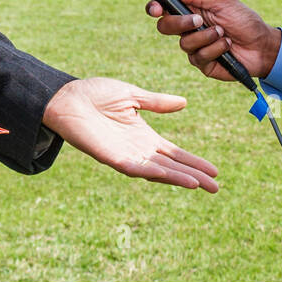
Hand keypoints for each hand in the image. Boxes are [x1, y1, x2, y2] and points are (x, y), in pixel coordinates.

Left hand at [43, 78, 218, 191]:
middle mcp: (137, 149)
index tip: (214, 171)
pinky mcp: (111, 157)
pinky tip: (172, 177)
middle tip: (216, 187)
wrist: (65, 96)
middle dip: (194, 176)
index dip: (193, 161)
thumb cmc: (94, 94)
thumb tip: (184, 103)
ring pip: (158, 171)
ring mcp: (125, 155)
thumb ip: (156, 102)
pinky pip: (137, 169)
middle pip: (171, 166)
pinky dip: (157, 174)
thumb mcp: (132, 95)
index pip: (174, 153)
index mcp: (143, 135)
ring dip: (179, 178)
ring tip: (201, 185)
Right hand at [145, 0, 280, 80]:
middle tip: (200, 20)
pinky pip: (198, 57)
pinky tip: (227, 46)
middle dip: (181, 23)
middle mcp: (190, 29)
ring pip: (184, 43)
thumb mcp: (222, 3)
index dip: (155, 8)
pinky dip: (215, 49)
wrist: (262, 45)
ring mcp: (195, 47)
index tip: (156, 9)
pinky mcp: (203, 64)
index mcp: (191, 11)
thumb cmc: (244, 20)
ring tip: (224, 33)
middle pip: (166, 27)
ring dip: (206, 37)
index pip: (165, 9)